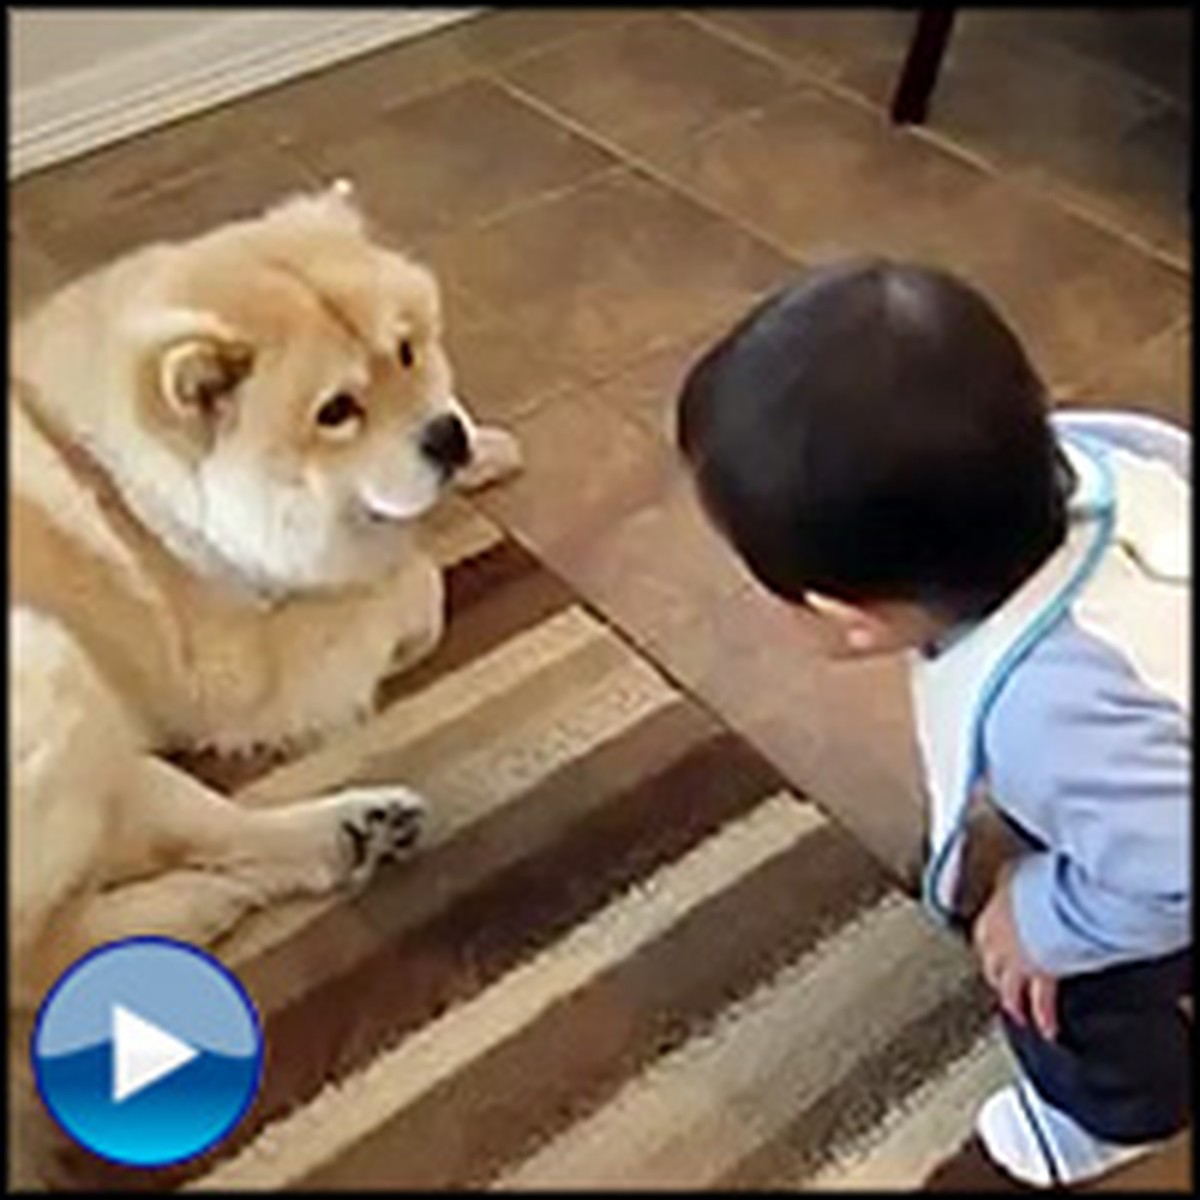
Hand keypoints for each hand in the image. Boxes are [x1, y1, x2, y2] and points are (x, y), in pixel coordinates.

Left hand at [972, 863, 1059, 1040]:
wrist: (1054, 895)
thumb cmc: (1039, 879)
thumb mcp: (1017, 871)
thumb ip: (1012, 878)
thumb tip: (1011, 873)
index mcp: (990, 914)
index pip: (982, 937)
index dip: (989, 948)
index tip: (992, 954)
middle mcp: (996, 940)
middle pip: (991, 965)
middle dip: (997, 975)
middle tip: (1002, 985)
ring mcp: (1016, 960)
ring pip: (1009, 987)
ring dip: (1014, 1002)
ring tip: (1019, 1013)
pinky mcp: (1039, 974)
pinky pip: (1041, 1001)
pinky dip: (1044, 1017)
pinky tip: (1048, 1028)